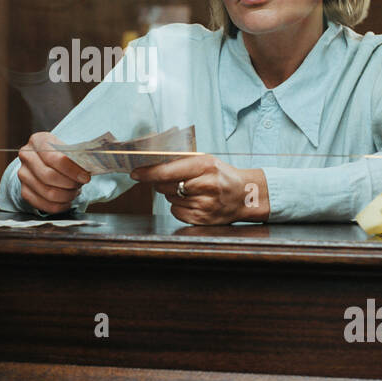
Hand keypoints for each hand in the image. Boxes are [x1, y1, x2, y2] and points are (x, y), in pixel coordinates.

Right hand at [16, 131, 91, 212]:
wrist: (47, 159)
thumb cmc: (62, 153)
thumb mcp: (69, 147)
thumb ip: (78, 154)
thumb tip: (93, 165)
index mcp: (38, 140)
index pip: (55, 158)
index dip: (72, 170)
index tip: (85, 176)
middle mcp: (26, 156)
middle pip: (49, 176)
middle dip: (70, 184)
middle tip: (81, 184)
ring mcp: (23, 175)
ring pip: (48, 193)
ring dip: (67, 195)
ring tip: (75, 191)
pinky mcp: (24, 191)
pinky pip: (44, 204)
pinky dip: (60, 205)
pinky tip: (68, 200)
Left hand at [132, 154, 269, 224]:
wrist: (246, 195)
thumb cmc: (223, 176)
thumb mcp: (207, 161)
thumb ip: (182, 162)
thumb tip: (152, 165)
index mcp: (205, 166)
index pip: (168, 171)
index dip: (148, 173)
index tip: (135, 173)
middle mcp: (206, 185)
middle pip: (166, 186)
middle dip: (163, 183)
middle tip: (178, 180)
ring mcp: (205, 204)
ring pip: (170, 199)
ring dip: (174, 195)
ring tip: (193, 191)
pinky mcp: (202, 219)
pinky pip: (176, 212)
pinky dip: (179, 207)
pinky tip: (194, 202)